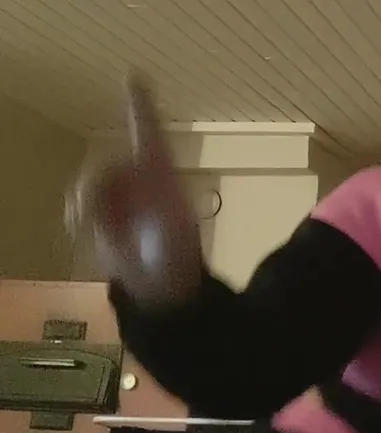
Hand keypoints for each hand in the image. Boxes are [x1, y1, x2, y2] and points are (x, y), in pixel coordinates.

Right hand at [66, 73, 202, 308]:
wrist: (165, 285)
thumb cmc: (179, 254)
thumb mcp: (174, 227)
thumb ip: (154, 199)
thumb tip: (130, 175)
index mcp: (163, 175)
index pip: (150, 133)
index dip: (140, 106)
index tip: (135, 76)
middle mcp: (138, 178)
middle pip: (109, 166)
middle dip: (109, 186)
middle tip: (122, 215)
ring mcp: (118, 195)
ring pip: (91, 184)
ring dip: (96, 206)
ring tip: (113, 231)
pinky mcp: (100, 213)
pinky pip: (79, 204)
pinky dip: (84, 216)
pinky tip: (98, 232)